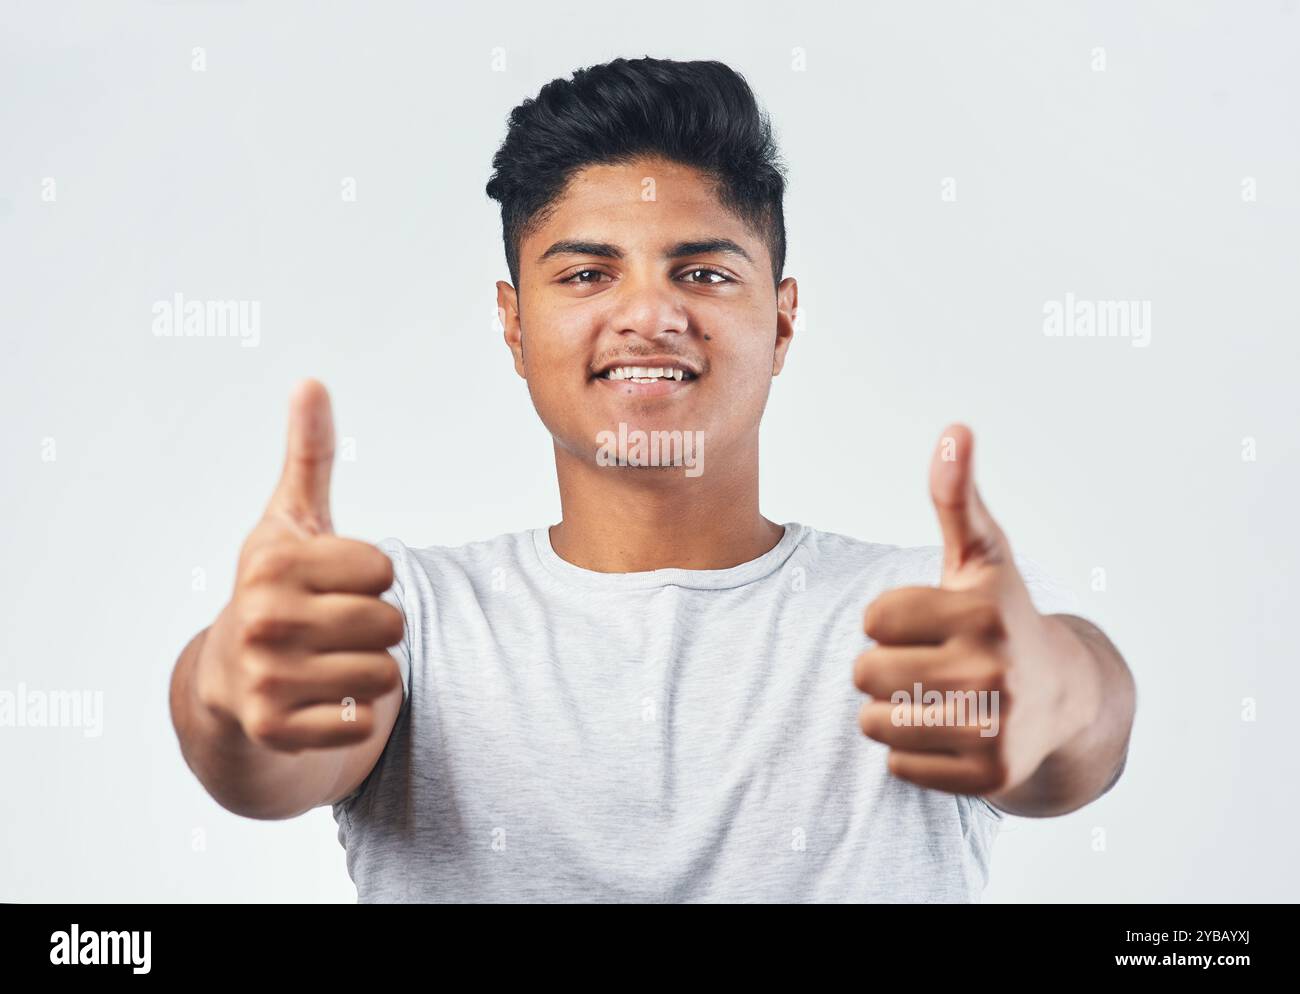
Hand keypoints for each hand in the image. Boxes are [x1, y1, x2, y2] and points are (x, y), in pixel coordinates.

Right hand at [193, 380, 403, 752]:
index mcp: (273, 561)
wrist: (226, 678)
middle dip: (373, 626)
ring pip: (387, 673)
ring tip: (325, 662)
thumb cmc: (276, 589)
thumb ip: (309, 455)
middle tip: (329, 628)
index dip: (370, 578)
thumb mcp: (290, 521)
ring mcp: (266, 678)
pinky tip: (318, 699)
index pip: (386, 570)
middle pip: (392, 623)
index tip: (332, 584)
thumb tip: (311, 381)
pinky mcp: (277, 729)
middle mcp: (264, 618)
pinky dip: (354, 714)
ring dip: (369, 671)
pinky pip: (364, 721)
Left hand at [852, 424, 1093, 798]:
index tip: (924, 622)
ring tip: (927, 698)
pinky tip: (947, 733)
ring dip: (886, 713)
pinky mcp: (990, 774)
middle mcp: (994, 668)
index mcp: (982, 609)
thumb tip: (955, 429)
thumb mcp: (981, 555)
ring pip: (875, 724)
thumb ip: (957, 498)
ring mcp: (996, 726)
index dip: (888, 620)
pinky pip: (898, 766)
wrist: (1064, 697)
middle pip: (865, 673)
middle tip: (924, 664)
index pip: (872, 619)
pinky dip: (910, 754)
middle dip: (881, 668)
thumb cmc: (1002, 616)